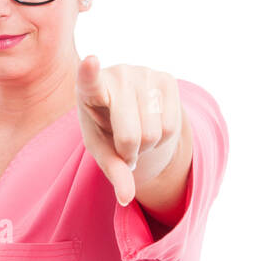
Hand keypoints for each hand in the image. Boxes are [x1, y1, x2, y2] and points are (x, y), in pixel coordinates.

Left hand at [75, 55, 182, 207]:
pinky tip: (152, 123)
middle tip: (124, 144)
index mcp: (89, 90)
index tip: (90, 62)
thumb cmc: (106, 130)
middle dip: (130, 151)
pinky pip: (172, 126)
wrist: (130, 110)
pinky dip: (163, 136)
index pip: (89, 81)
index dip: (90, 73)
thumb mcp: (103, 151)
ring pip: (154, 133)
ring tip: (137, 131)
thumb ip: (113, 172)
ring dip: (147, 144)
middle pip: (132, 136)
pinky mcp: (166, 78)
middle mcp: (117, 74)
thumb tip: (127, 197)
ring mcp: (144, 73)